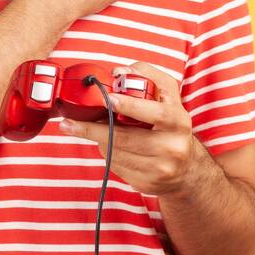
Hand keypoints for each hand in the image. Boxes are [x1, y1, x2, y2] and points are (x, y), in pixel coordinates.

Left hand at [59, 61, 202, 195]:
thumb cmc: (171, 125)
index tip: (107, 98)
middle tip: (69, 123)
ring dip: (98, 140)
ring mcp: (159, 168)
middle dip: (93, 129)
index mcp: (178, 121)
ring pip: (116, 153)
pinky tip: (106, 145)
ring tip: (83, 129)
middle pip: (125, 138)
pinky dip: (107, 153)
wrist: (186, 169)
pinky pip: (117, 166)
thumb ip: (148, 77)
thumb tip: (119, 71)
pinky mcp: (146, 183)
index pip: (156, 113)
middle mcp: (172, 147)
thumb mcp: (169, 97)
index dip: (130, 105)